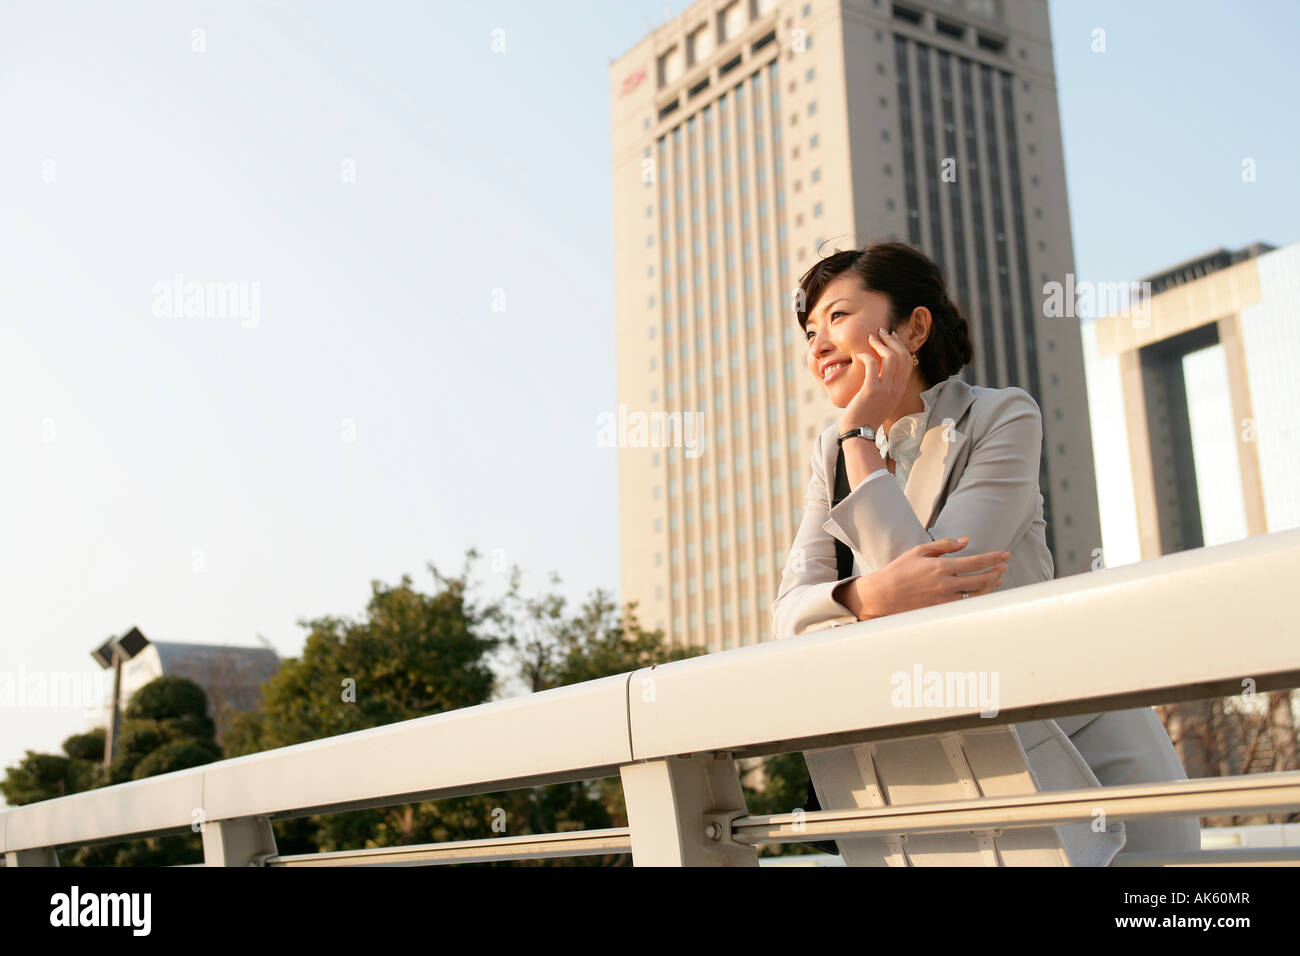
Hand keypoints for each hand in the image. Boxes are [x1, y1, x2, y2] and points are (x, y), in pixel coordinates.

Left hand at [837, 327, 912, 432]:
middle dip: (892, 339)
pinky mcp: (871, 390)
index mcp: (900, 389)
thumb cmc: (866, 416)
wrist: (859, 432)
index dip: (901, 345)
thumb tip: (877, 371)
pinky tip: (858, 355)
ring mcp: (885, 388)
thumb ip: (884, 386)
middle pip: (902, 355)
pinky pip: (872, 365)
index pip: (908, 361)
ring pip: (890, 357)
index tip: (892, 336)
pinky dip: (865, 356)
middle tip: (880, 331)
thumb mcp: (882, 400)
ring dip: (879, 344)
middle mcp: (896, 387)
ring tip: (870, 338)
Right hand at [862, 537, 1008, 617]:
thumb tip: (966, 540)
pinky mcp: (941, 610)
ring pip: (977, 594)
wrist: (884, 594)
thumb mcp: (920, 551)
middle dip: (996, 571)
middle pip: (982, 579)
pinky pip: (967, 604)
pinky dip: (978, 597)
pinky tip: (983, 592)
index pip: (976, 562)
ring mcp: (944, 599)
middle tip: (1004, 566)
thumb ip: (945, 545)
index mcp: (941, 566)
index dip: (994, 558)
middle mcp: (946, 584)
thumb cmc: (900, 570)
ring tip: (997, 578)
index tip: (1005, 555)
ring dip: (991, 585)